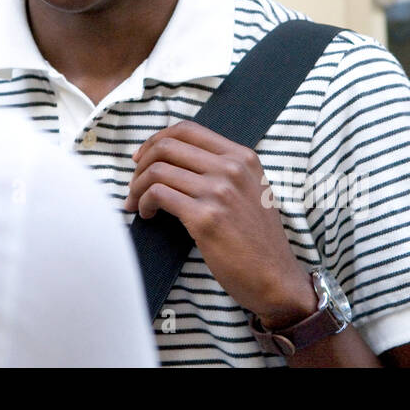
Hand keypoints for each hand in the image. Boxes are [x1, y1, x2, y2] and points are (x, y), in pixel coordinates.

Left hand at [125, 120, 317, 327]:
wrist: (275, 279)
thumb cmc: (256, 240)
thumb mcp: (251, 190)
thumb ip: (221, 170)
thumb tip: (172, 159)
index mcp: (242, 157)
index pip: (187, 130)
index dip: (156, 140)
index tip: (142, 157)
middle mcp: (232, 169)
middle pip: (167, 147)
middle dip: (141, 164)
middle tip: (134, 183)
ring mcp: (220, 192)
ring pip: (158, 171)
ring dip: (137, 187)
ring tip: (136, 203)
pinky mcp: (206, 218)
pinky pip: (158, 195)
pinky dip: (143, 202)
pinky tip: (146, 214)